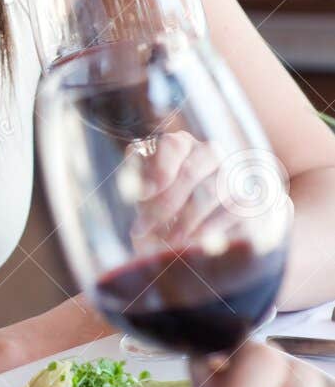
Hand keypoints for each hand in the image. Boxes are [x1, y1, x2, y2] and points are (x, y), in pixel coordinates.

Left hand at [126, 129, 291, 253]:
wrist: (219, 225)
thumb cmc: (172, 205)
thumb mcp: (148, 193)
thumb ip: (136, 183)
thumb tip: (134, 182)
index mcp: (183, 145)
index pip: (172, 145)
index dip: (157, 170)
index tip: (143, 195)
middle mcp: (210, 154)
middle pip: (189, 172)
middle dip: (162, 205)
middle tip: (142, 229)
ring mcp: (234, 175)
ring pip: (209, 192)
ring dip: (184, 220)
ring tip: (167, 240)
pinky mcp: (251, 200)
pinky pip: (231, 212)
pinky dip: (207, 229)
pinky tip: (192, 241)